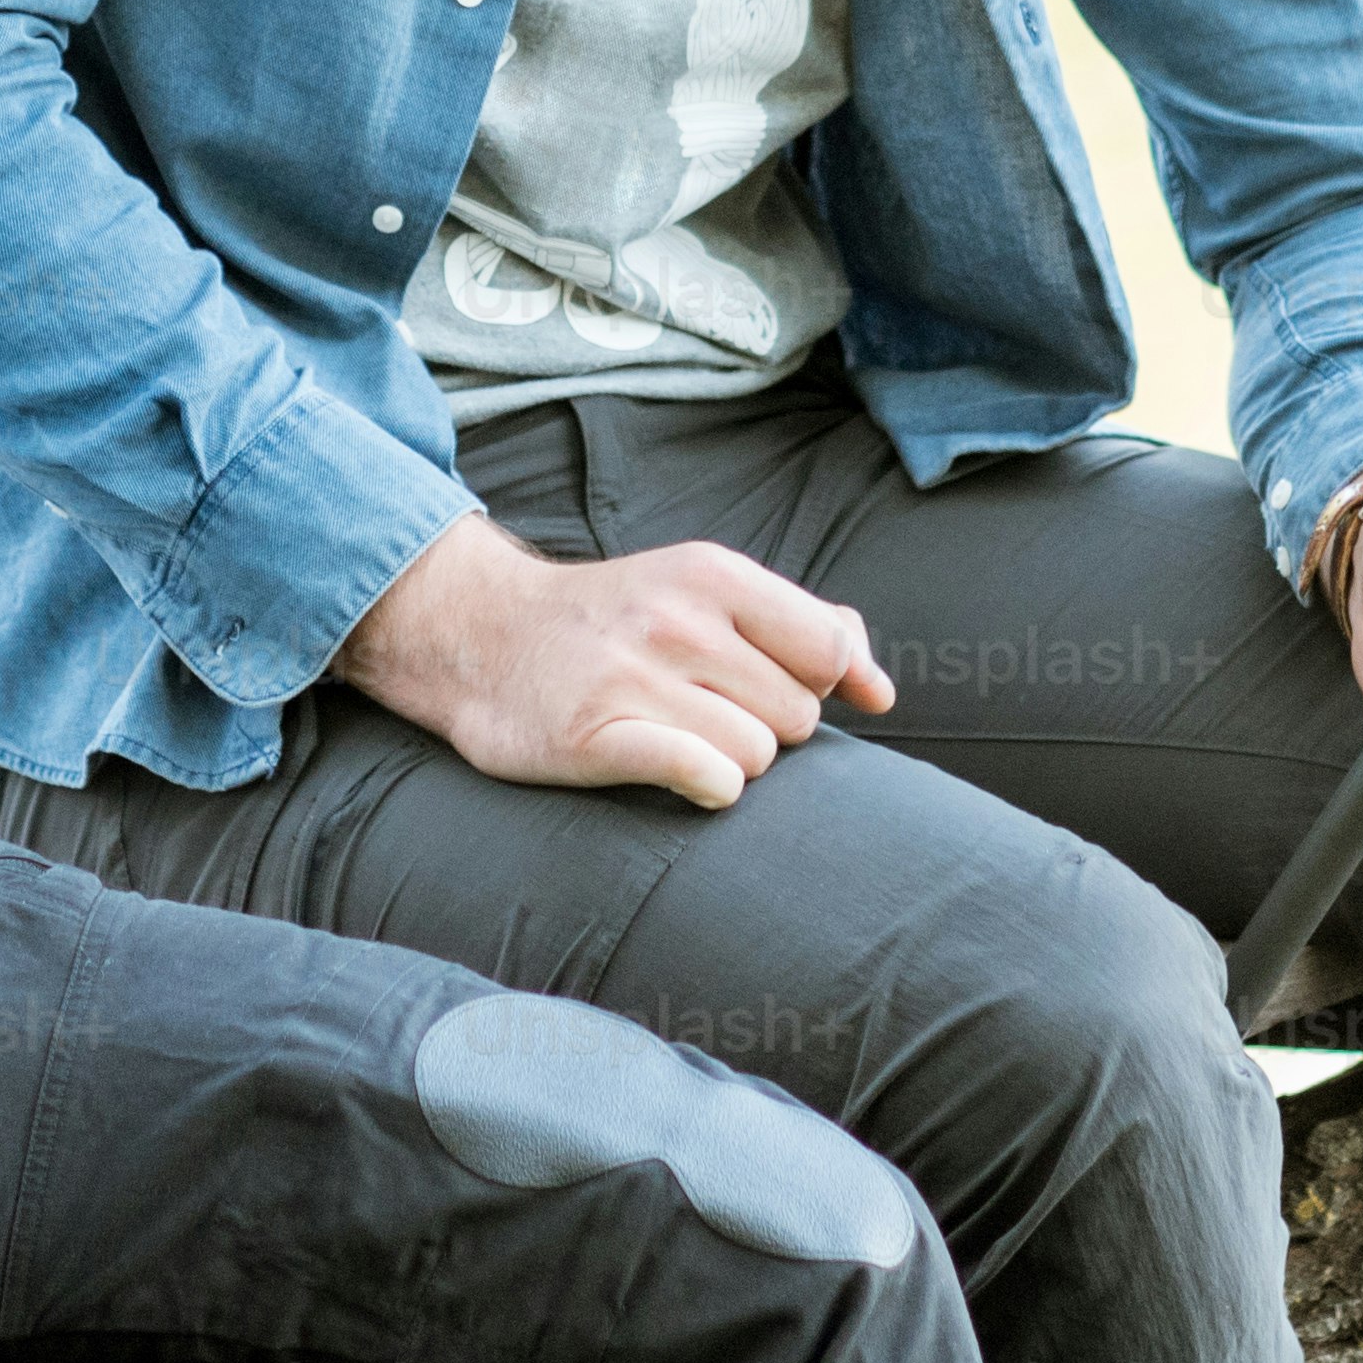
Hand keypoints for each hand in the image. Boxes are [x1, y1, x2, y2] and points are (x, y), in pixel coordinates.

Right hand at [335, 515, 890, 808]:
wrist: (480, 635)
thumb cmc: (616, 623)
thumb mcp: (707, 593)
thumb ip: (806, 628)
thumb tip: (882, 692)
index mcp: (714, 575)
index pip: (829, 651)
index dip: (813, 684)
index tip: (766, 687)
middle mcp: (677, 619)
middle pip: (798, 718)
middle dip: (765, 727)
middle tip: (703, 712)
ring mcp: (634, 677)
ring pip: (758, 759)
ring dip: (730, 764)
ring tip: (675, 735)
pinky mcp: (596, 737)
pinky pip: (706, 779)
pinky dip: (706, 786)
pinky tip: (675, 771)